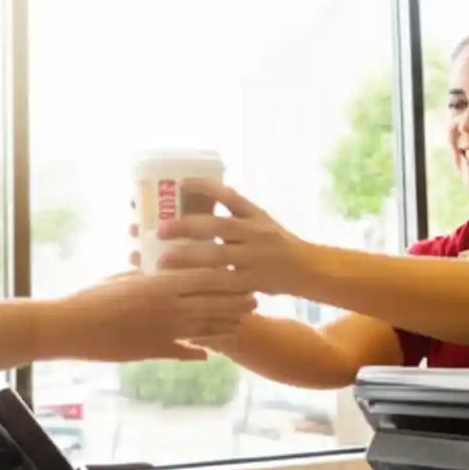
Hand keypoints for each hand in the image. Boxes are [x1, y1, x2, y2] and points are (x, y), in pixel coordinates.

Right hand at [40, 268, 256, 361]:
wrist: (72, 327)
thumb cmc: (92, 298)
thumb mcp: (122, 280)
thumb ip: (145, 275)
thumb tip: (155, 267)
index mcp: (161, 283)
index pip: (203, 277)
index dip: (227, 277)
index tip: (243, 274)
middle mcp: (168, 306)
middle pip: (212, 303)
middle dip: (235, 302)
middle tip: (255, 300)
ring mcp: (163, 330)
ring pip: (204, 327)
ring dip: (225, 325)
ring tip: (241, 323)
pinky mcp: (153, 350)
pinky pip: (182, 350)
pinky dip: (197, 351)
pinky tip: (208, 354)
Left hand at [147, 179, 315, 293]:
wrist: (308, 269)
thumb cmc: (276, 243)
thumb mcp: (261, 221)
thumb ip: (235, 214)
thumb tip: (197, 199)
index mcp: (255, 214)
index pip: (229, 195)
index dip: (205, 187)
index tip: (181, 183)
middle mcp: (256, 233)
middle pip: (217, 226)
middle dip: (186, 226)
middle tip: (160, 229)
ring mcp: (255, 258)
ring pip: (217, 258)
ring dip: (187, 259)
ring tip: (162, 261)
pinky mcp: (253, 282)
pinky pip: (223, 284)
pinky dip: (201, 285)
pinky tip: (182, 287)